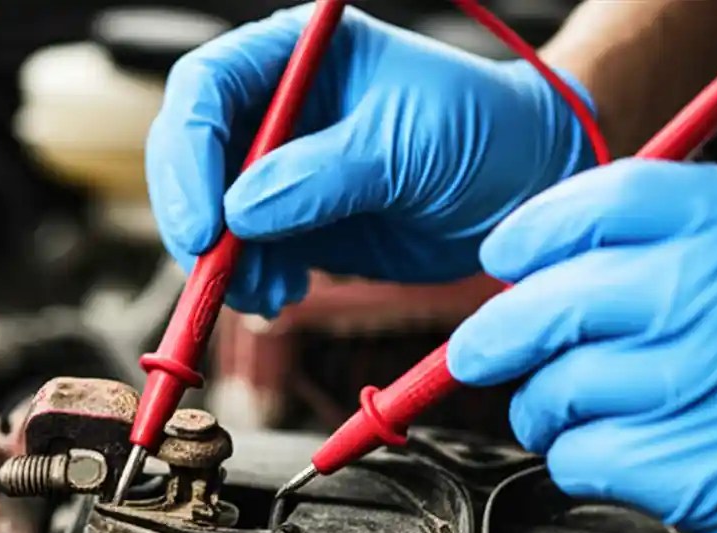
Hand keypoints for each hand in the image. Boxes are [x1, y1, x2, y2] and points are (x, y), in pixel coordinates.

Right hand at [146, 4, 593, 316]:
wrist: (528, 187)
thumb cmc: (483, 133)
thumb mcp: (405, 145)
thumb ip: (320, 176)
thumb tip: (239, 214)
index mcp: (295, 56)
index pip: (205, 89)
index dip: (189, 155)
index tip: (204, 225)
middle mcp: (275, 109)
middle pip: (191, 155)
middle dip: (195, 217)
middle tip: (214, 269)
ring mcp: (278, 168)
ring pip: (209, 215)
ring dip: (224, 262)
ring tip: (269, 292)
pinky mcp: (291, 222)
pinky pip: (243, 255)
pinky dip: (250, 282)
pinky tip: (284, 292)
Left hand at [448, 159, 716, 532]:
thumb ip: (658, 253)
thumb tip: (528, 269)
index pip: (608, 201)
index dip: (538, 229)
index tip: (505, 257)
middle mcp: (714, 293)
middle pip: (551, 302)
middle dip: (495, 335)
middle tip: (475, 356)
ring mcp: (701, 379)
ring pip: (555, 388)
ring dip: (543, 409)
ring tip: (567, 414)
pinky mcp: (687, 465)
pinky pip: (578, 454)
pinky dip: (579, 460)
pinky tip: (616, 455)